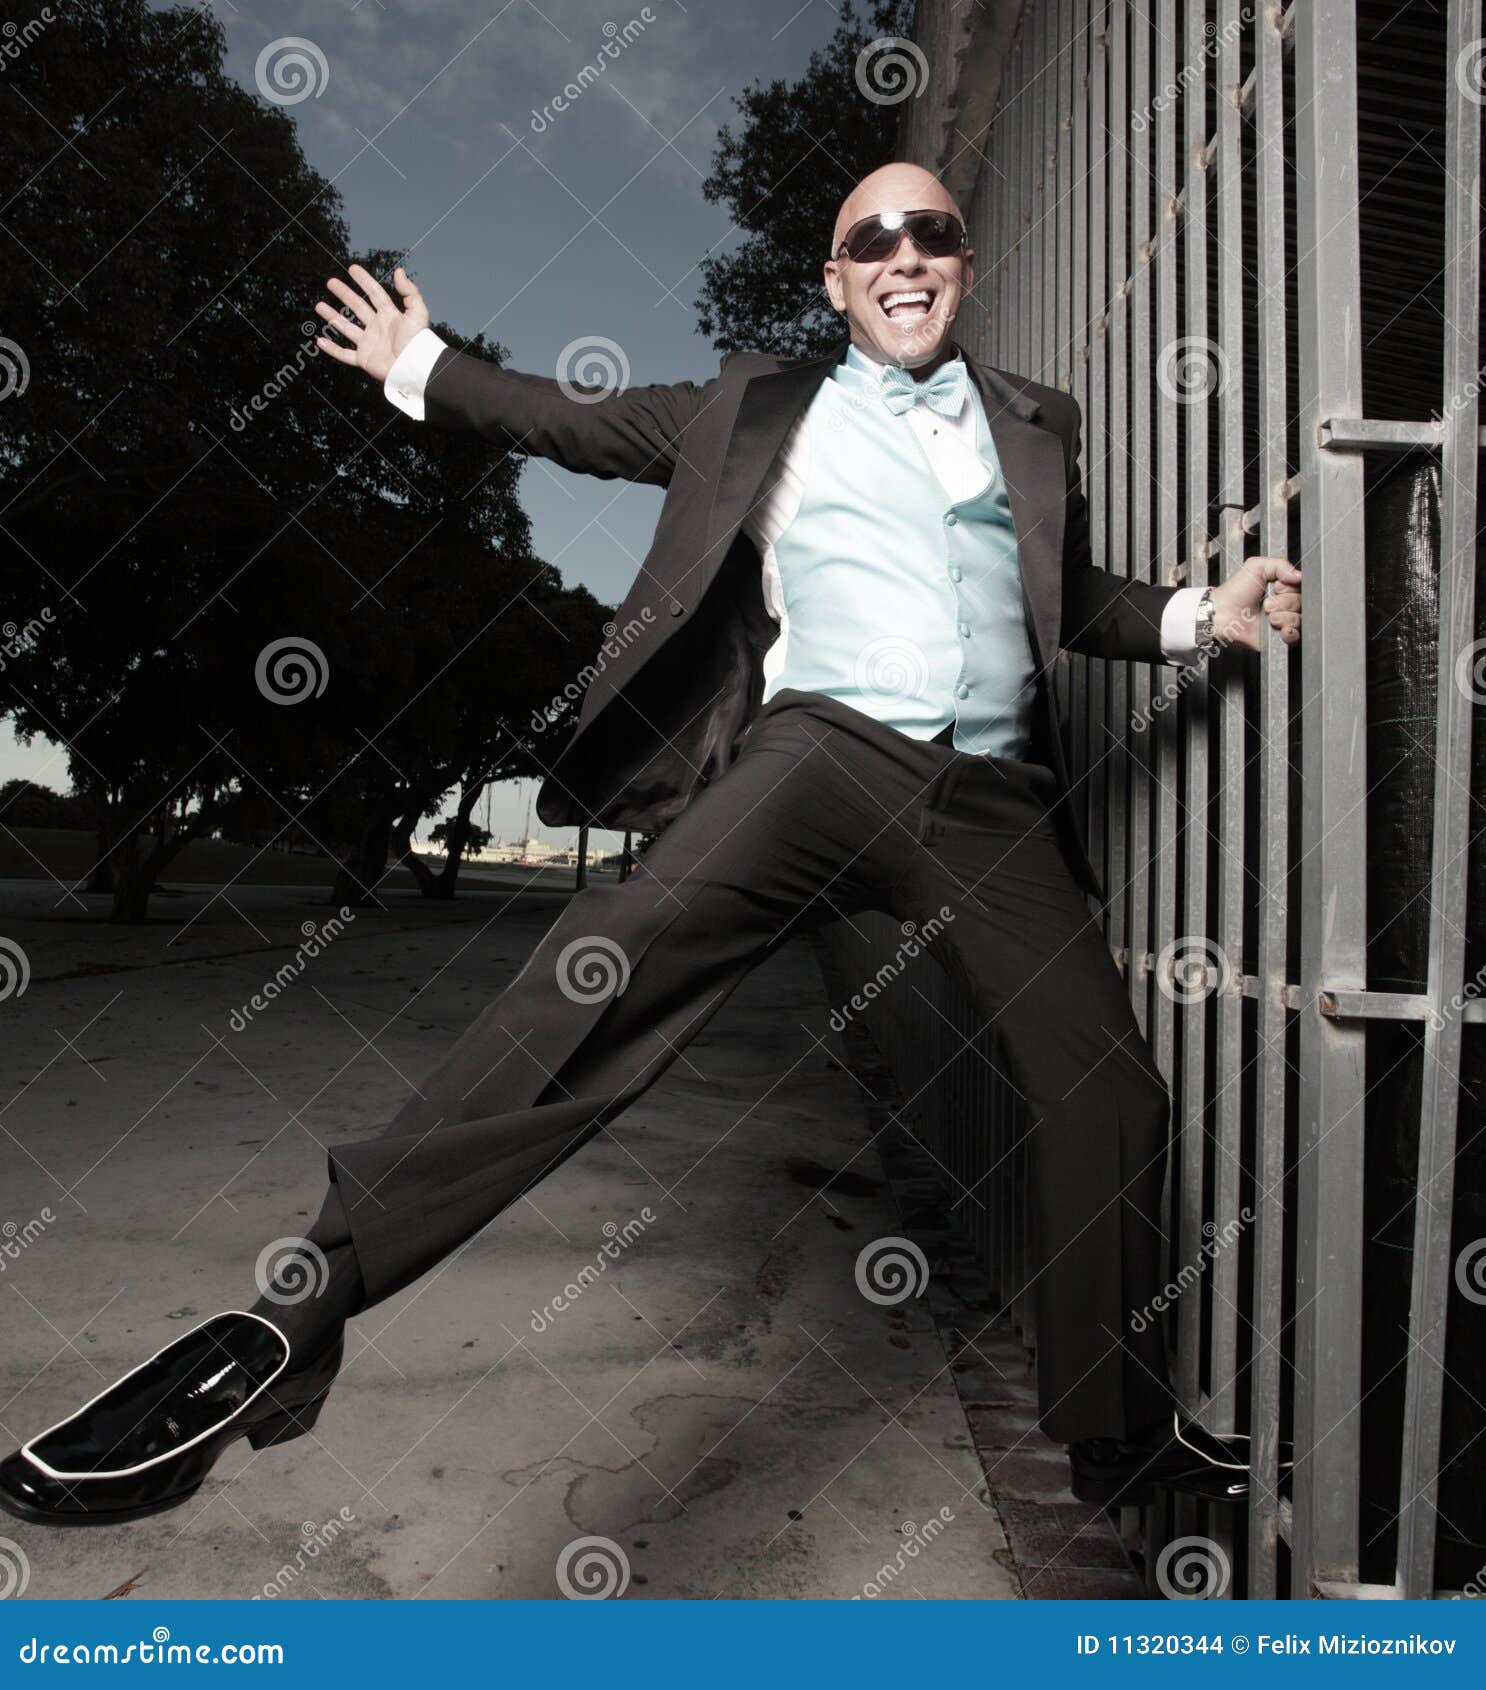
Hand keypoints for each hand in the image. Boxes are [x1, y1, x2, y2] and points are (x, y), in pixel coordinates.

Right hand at [312, 263, 428, 382]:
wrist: (412, 368)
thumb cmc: (417, 343)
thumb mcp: (417, 313)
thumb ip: (410, 291)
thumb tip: (399, 271)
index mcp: (390, 316)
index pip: (375, 294)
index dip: (364, 281)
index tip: (353, 269)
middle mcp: (378, 328)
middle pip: (358, 307)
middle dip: (344, 294)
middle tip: (331, 283)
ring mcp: (370, 343)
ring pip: (347, 327)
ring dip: (333, 317)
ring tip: (320, 306)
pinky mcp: (365, 359)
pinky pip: (345, 354)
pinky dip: (332, 349)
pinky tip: (320, 341)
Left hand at [1210, 554, 1302, 650]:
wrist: (1222, 614)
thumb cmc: (1235, 591)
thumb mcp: (1256, 567)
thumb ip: (1280, 564)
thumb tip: (1299, 575)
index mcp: (1282, 589)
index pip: (1300, 588)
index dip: (1290, 588)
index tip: (1276, 587)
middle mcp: (1284, 605)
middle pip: (1301, 604)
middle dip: (1285, 602)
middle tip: (1267, 604)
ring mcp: (1282, 622)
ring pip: (1300, 619)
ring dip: (1284, 617)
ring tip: (1268, 616)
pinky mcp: (1277, 638)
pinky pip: (1295, 637)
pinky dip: (1290, 632)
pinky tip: (1281, 628)